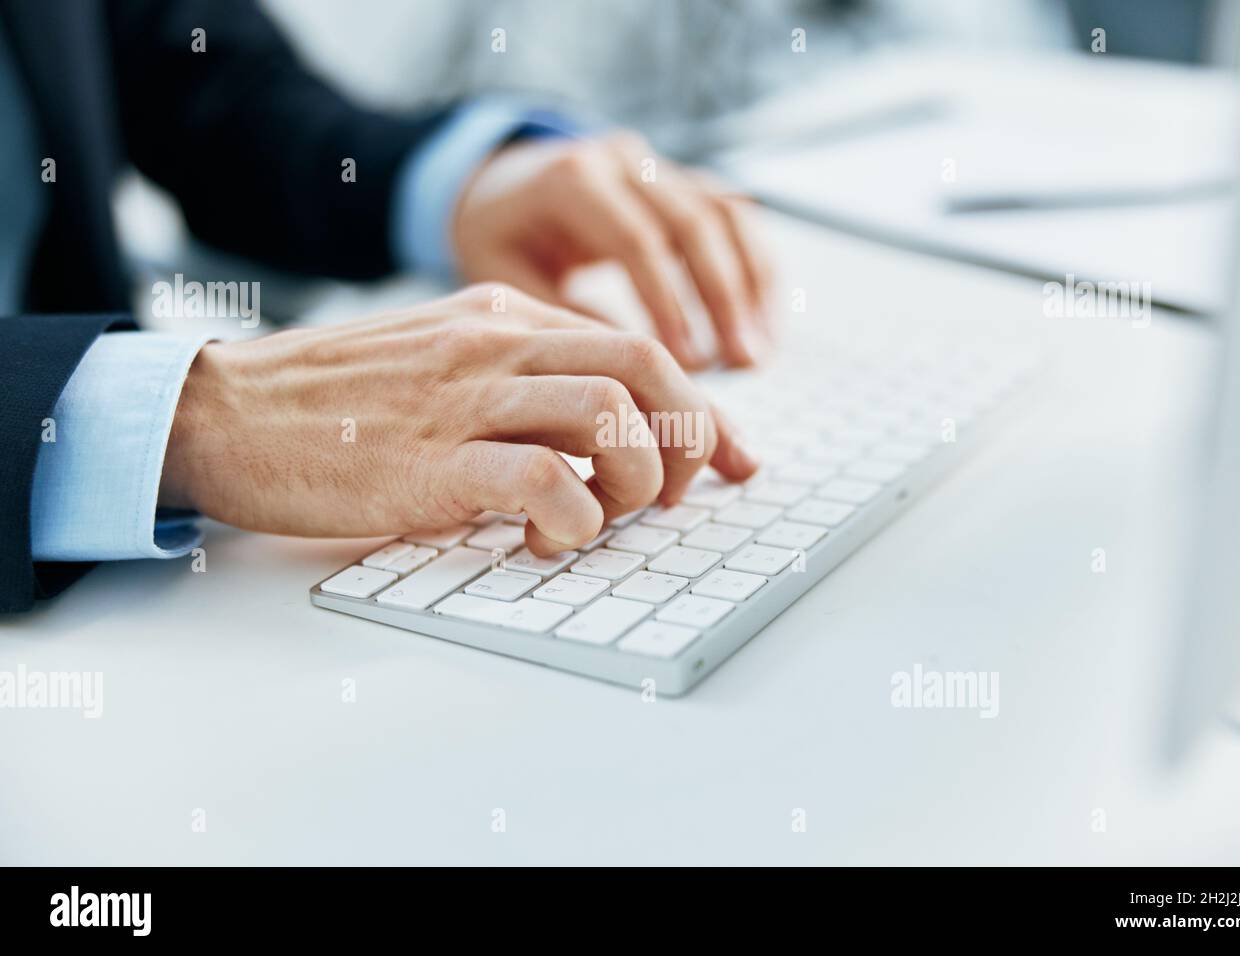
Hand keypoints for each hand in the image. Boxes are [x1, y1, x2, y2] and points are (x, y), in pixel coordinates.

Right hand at [159, 285, 757, 553]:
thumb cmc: (335, 402)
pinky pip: (545, 478)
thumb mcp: (440, 362)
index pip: (637, 347)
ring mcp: (466, 400)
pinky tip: (545, 541)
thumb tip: (605, 429)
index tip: (739, 461)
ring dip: (637, 480)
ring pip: (611, 414)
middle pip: (646, 367)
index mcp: (503, 319)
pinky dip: (574, 518)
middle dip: (692, 437)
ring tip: (603, 519)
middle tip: (676, 496)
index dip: (707, 410)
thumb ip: (517, 379)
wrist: (227, 413)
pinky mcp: (432, 462)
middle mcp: (497, 346)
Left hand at [451, 131, 774, 369]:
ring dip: (751, 287)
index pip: (637, 240)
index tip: (688, 364)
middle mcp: (623, 160)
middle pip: (694, 222)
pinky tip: (764, 325)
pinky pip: (737, 218)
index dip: (669, 303)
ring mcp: (659, 165)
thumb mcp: (503, 279)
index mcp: (572, 179)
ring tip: (757, 354)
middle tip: (742, 363)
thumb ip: (562, 318)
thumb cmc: (498, 242)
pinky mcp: (684, 181)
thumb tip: (631, 373)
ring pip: (727, 214)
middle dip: (723, 299)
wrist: (500, 186)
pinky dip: (756, 271)